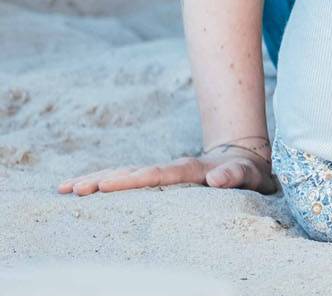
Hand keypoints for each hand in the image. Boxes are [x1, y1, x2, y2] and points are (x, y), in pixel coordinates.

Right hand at [59, 139, 277, 195]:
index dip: (133, 180)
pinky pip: (124, 179)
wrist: (242, 158)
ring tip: (67, 189)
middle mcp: (170, 168)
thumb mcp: (248, 174)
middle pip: (132, 173)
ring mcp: (160, 172)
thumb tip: (216, 179)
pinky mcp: (154, 178)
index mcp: (190, 169)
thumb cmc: (247, 172)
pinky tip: (75, 188)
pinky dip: (101, 182)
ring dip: (96, 180)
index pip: (157, 175)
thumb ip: (234, 175)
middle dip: (104, 181)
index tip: (107, 185)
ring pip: (122, 174)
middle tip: (76, 190)